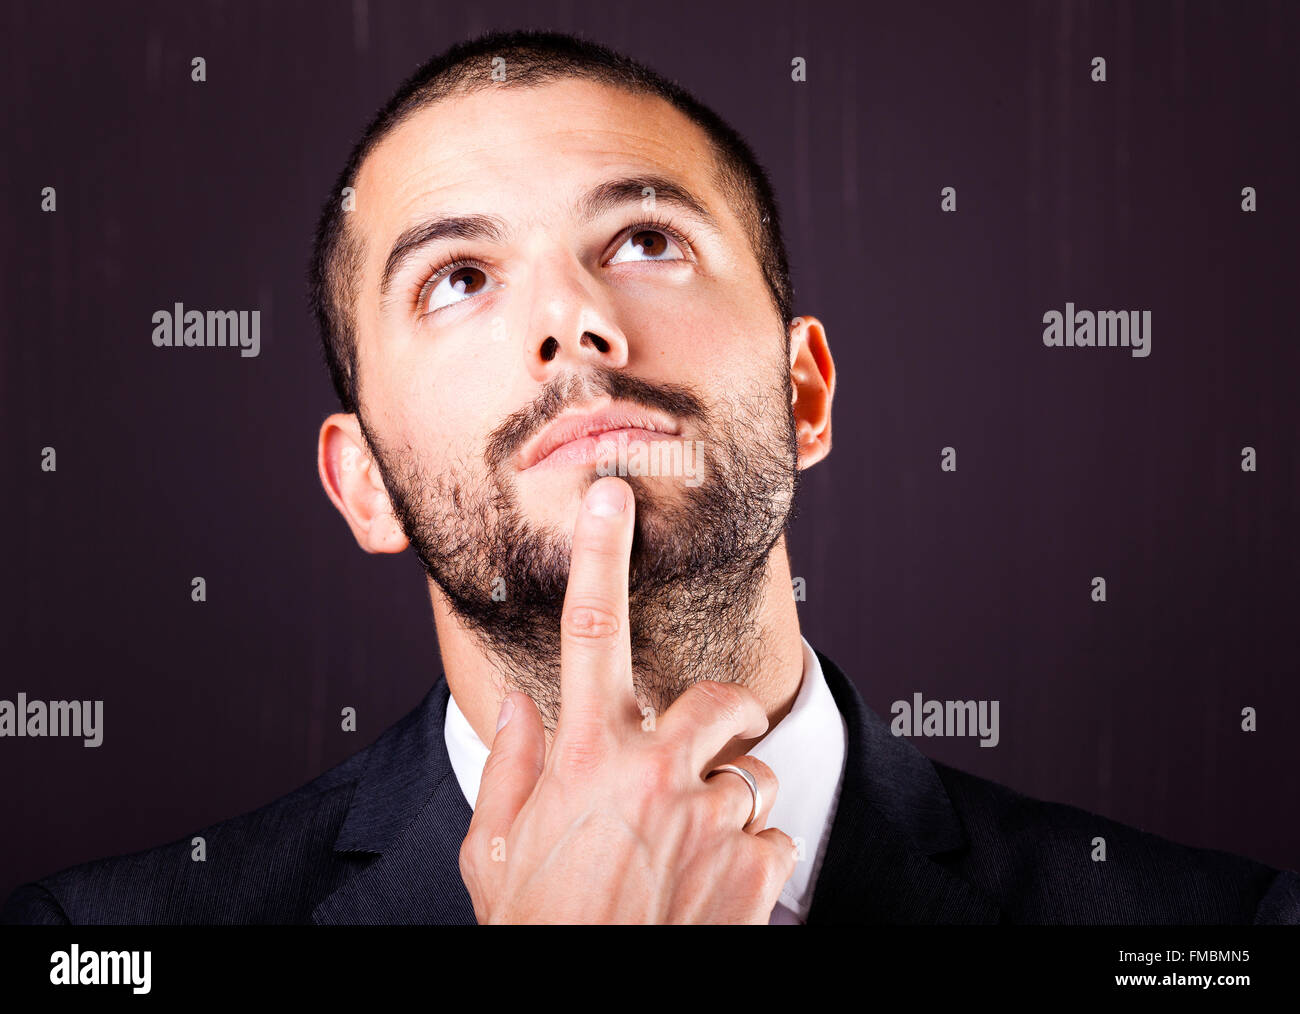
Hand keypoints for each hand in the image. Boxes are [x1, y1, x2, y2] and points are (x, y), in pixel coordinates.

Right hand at [459, 476, 795, 923]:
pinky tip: (707, 901)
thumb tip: (520, 708)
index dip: (600, 557)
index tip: (610, 499)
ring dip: (725, 810)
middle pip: (718, 700)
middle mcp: (654, 772)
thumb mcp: (495, 850)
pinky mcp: (757, 867)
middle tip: (701, 757)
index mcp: (584, 757)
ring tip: (685, 865)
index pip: (589, 634)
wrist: (586, 1007)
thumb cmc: (535, 930)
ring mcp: (710, 817)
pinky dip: (749, 865)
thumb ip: (512, 767)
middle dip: (720, 719)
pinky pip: (771, 839)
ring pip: (749, 778)